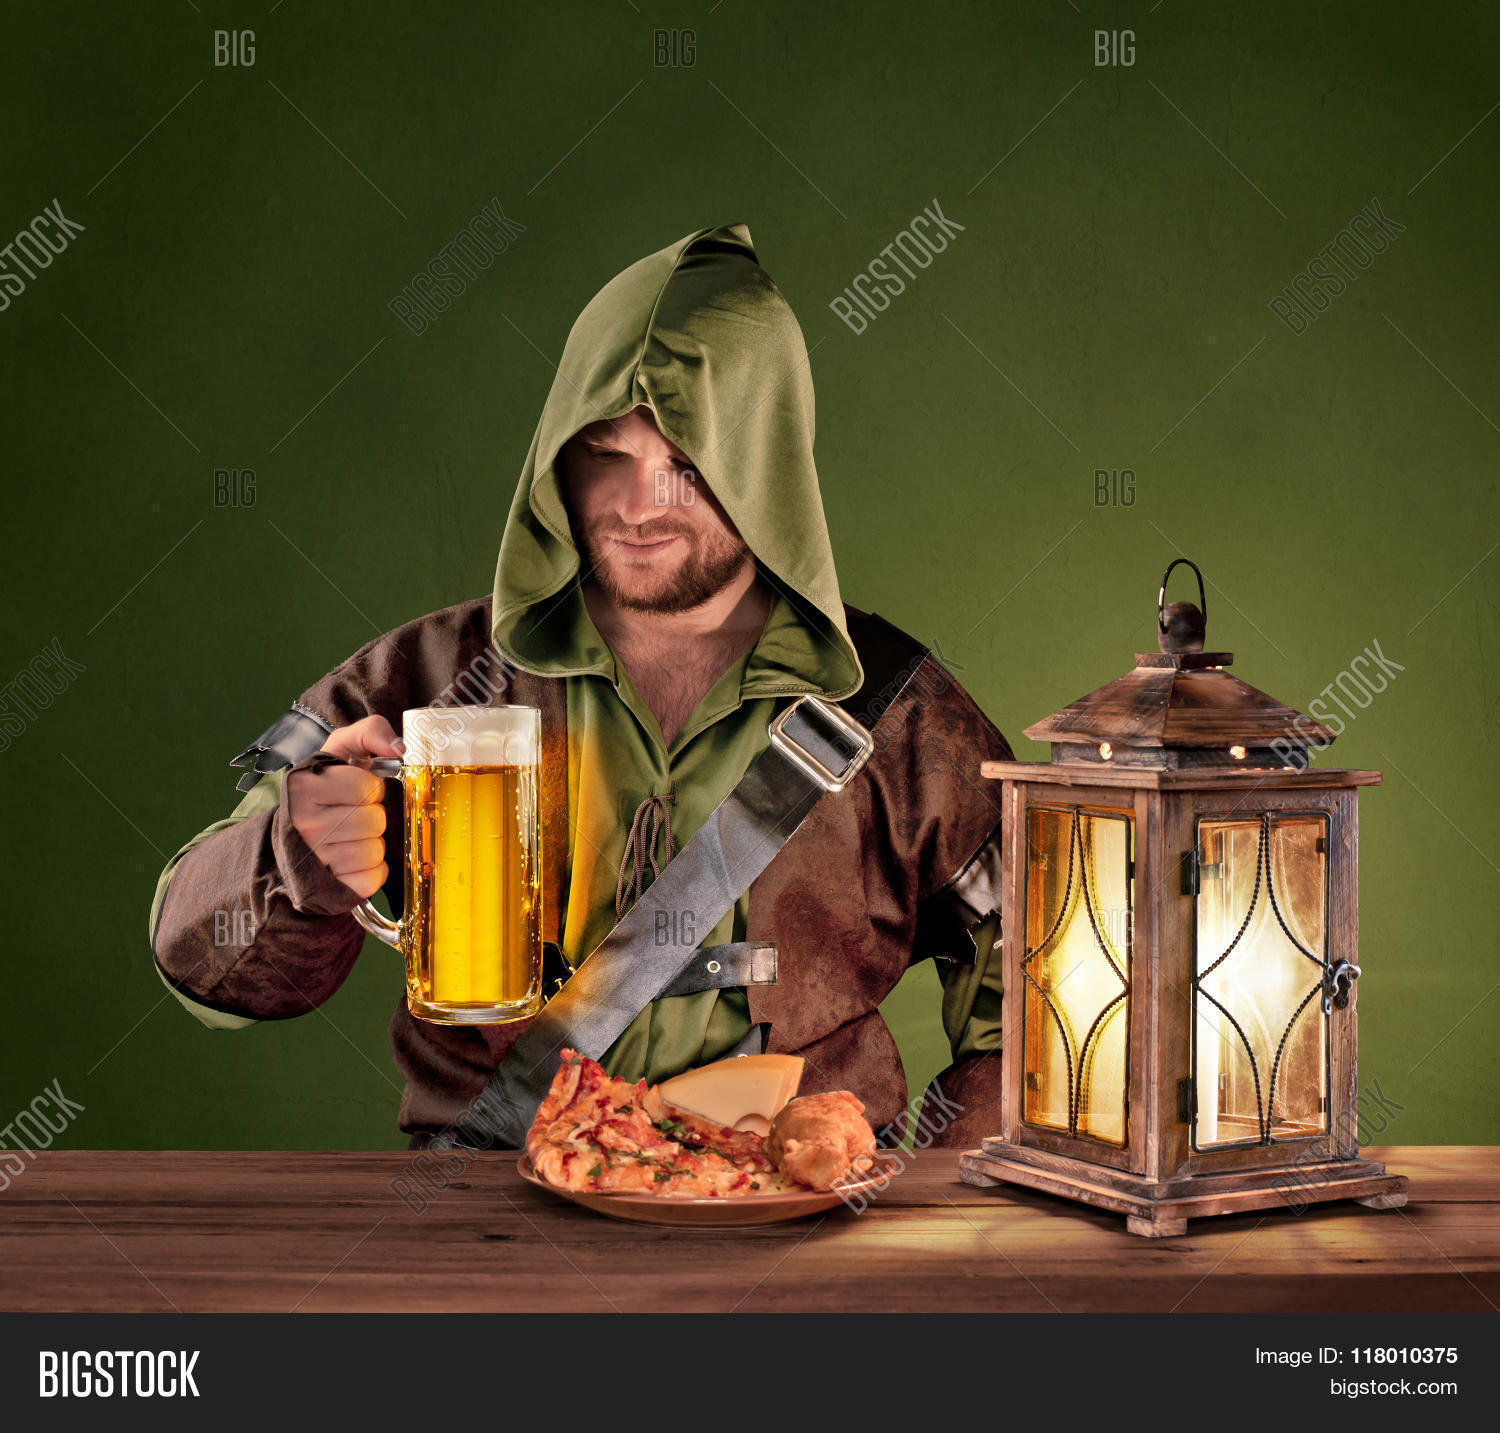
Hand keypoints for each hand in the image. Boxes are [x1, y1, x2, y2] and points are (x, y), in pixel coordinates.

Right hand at [286, 715, 404, 899]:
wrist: (293, 837)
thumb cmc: (325, 789)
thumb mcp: (342, 750)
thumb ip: (371, 732)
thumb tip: (400, 747)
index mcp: (304, 786)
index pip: (368, 788)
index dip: (370, 788)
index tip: (353, 791)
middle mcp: (302, 823)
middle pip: (375, 821)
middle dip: (373, 816)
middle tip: (353, 815)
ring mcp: (313, 859)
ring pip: (375, 851)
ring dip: (373, 844)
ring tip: (352, 837)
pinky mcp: (328, 887)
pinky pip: (373, 878)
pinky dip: (372, 870)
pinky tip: (353, 860)